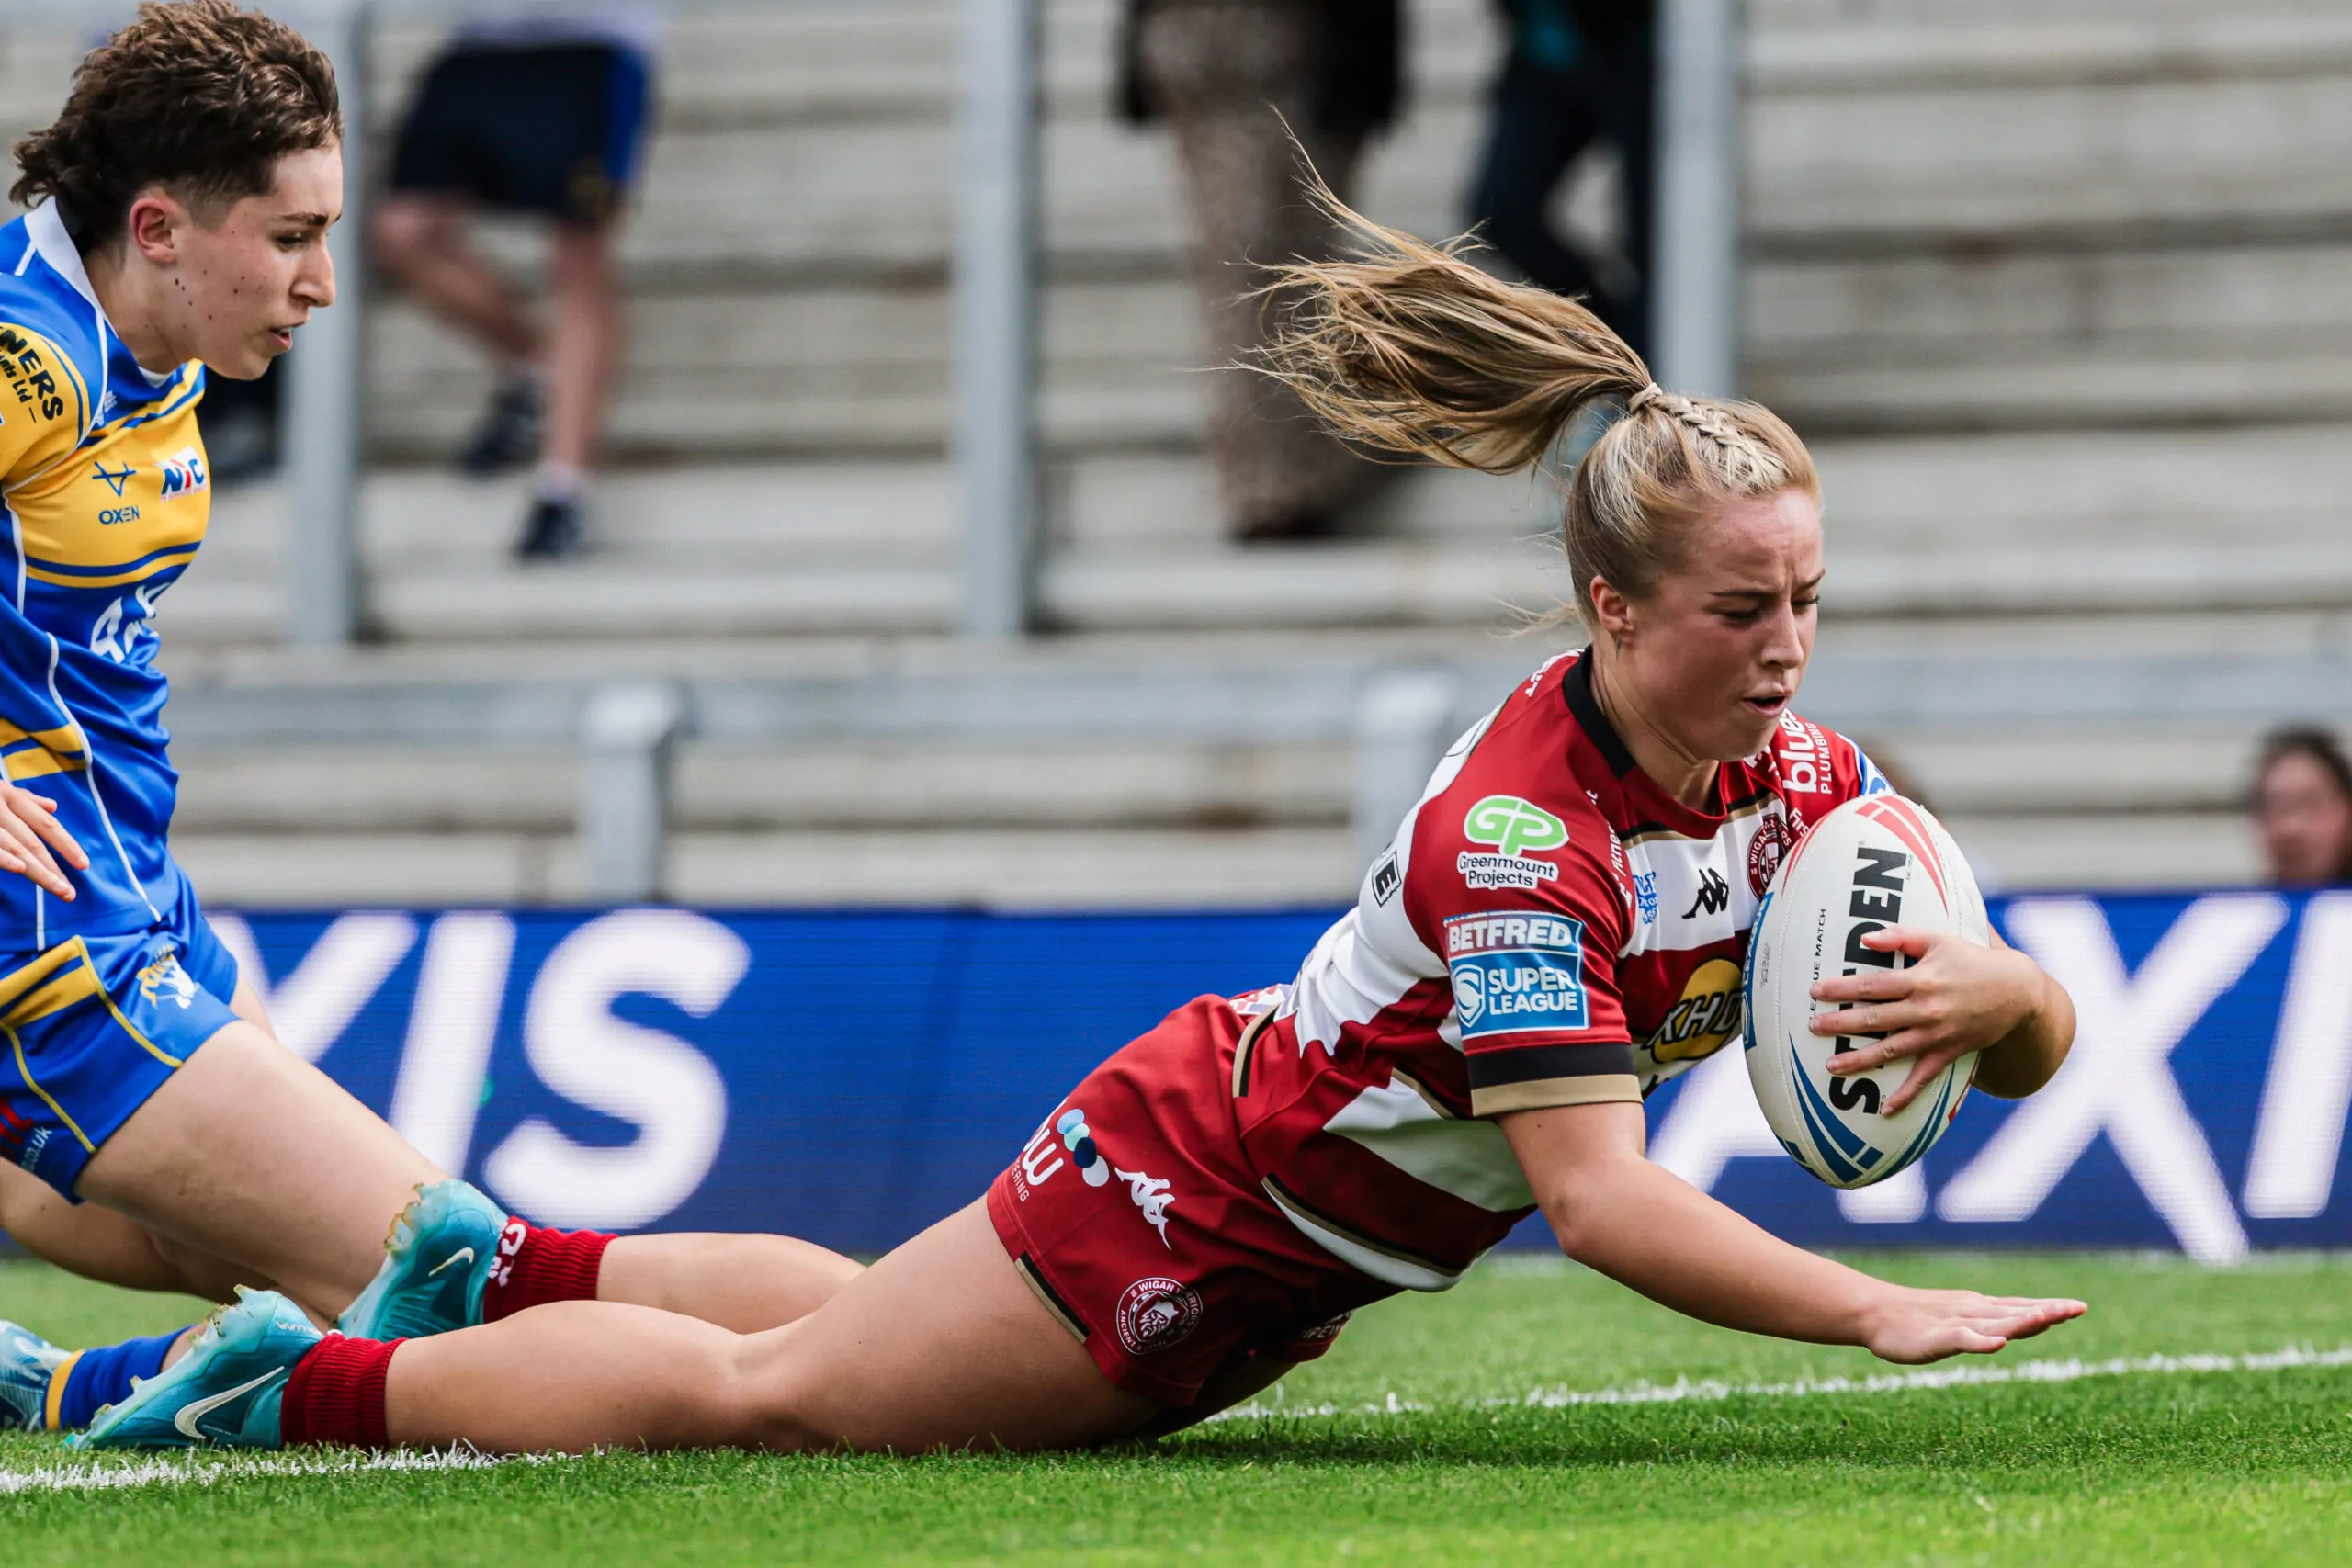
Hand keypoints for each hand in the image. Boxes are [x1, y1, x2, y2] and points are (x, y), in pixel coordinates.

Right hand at [0, 779, 85, 899]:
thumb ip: (23, 799)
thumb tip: (52, 806)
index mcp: (9, 795)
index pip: (45, 824)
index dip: (67, 845)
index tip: (85, 865)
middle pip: (33, 840)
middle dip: (53, 868)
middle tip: (69, 893)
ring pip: (15, 845)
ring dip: (37, 870)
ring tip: (56, 888)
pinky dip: (3, 855)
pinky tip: (19, 868)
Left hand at [1810, 925, 2043, 1113]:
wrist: (2018, 991)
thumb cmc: (1972, 960)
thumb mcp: (1938, 940)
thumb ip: (1900, 937)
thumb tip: (1864, 937)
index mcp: (1921, 980)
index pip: (1872, 986)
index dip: (1842, 990)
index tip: (1816, 993)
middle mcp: (1926, 1010)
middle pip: (1875, 1019)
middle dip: (1841, 1025)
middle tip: (1813, 1028)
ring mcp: (1937, 1035)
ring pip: (1892, 1050)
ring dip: (1860, 1061)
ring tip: (1831, 1067)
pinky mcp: (1949, 1053)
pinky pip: (1924, 1078)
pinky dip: (1905, 1095)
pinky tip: (1884, 1110)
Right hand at [1859, 1285, 2084, 1363]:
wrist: (1872, 1312)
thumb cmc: (1912, 1321)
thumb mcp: (1954, 1324)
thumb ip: (1980, 1329)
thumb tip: (2008, 1333)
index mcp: (1980, 1310)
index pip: (2022, 1306)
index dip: (2050, 1307)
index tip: (2079, 1307)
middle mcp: (1973, 1312)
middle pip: (2016, 1311)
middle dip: (2047, 1311)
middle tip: (2077, 1309)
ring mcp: (1956, 1323)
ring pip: (1994, 1323)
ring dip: (2020, 1321)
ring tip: (2046, 1319)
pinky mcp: (1937, 1337)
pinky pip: (1963, 1339)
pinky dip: (1982, 1342)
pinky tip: (1998, 1344)